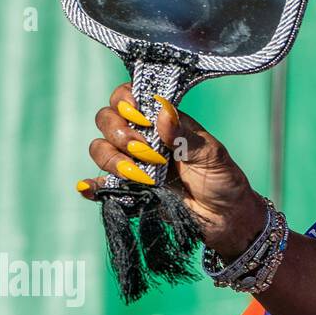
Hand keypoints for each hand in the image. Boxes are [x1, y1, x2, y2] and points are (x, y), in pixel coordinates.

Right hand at [76, 82, 267, 257]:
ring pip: (99, 149)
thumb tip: (162, 110)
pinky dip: (91, 185)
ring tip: (141, 175)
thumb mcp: (210, 154)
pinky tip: (93, 188)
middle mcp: (142, 138)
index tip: (138, 116)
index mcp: (162, 122)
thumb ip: (184, 134)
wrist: (223, 217)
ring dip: (112, 159)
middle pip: (107, 120)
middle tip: (146, 151)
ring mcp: (132, 163)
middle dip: (120, 133)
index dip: (124, 101)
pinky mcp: (126, 188)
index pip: (128, 97)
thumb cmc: (221, 178)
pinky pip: (98, 184)